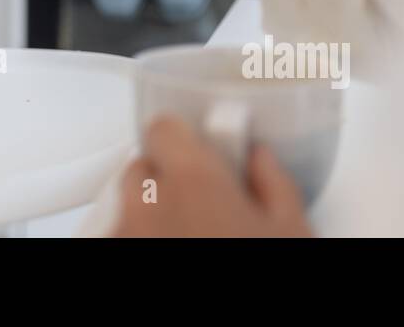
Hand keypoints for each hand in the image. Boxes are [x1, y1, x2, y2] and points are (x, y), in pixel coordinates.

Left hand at [112, 115, 312, 236]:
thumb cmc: (263, 276)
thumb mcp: (292, 228)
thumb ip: (274, 181)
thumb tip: (260, 160)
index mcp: (192, 180)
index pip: (161, 127)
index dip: (180, 139)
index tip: (198, 153)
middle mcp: (146, 204)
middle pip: (142, 168)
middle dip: (167, 180)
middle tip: (202, 206)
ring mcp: (123, 234)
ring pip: (129, 206)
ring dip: (151, 214)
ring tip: (191, 234)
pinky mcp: (111, 250)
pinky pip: (119, 232)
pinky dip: (139, 236)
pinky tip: (173, 243)